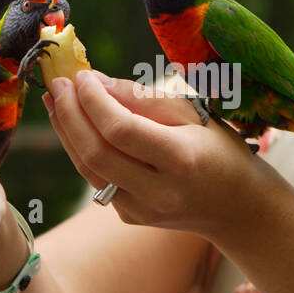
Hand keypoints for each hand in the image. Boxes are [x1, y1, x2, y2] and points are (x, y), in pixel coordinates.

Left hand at [45, 69, 262, 237]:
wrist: (237, 207)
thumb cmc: (219, 149)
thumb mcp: (193, 114)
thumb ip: (143, 98)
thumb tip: (95, 81)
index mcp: (182, 160)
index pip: (121, 130)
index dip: (94, 101)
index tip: (82, 75)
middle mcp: (160, 192)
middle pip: (96, 153)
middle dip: (70, 115)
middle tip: (58, 84)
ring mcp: (142, 210)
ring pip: (88, 169)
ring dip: (66, 132)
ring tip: (55, 100)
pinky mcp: (130, 217)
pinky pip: (96, 180)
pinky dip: (81, 149)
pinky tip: (75, 124)